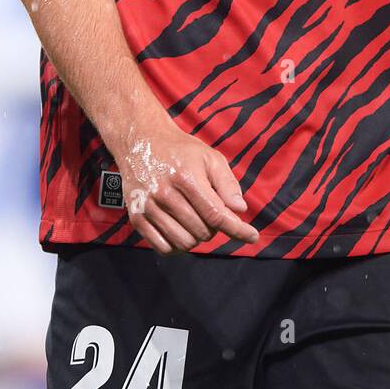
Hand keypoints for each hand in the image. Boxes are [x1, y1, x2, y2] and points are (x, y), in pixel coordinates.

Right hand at [110, 115, 259, 253]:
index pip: (216, 214)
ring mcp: (148, 207)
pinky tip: (182, 232)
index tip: (252, 237)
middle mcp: (165, 193)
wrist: (140, 141)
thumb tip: (239, 210)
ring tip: (197, 221)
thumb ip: (227, 183)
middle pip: (202, 231)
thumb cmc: (180, 150)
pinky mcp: (136, 217)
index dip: (237, 229)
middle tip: (211, 213)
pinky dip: (177, 246)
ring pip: (184, 243)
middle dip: (215, 228)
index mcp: (186, 177)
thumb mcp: (209, 157)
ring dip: (197, 239)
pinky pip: (162, 247)